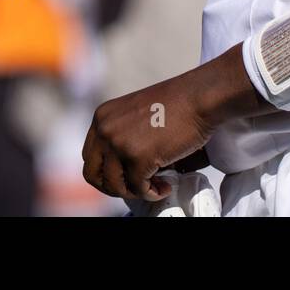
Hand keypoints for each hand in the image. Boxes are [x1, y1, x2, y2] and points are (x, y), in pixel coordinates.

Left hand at [82, 45, 268, 199]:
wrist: (199, 97)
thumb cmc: (176, 104)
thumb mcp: (135, 113)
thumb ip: (121, 134)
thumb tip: (121, 169)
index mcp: (102, 117)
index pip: (90, 156)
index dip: (106, 172)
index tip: (125, 177)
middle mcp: (105, 130)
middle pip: (94, 174)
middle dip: (114, 187)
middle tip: (136, 186)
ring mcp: (119, 144)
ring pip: (115, 186)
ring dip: (136, 191)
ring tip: (157, 184)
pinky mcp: (138, 159)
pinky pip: (139, 189)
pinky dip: (153, 193)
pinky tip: (166, 185)